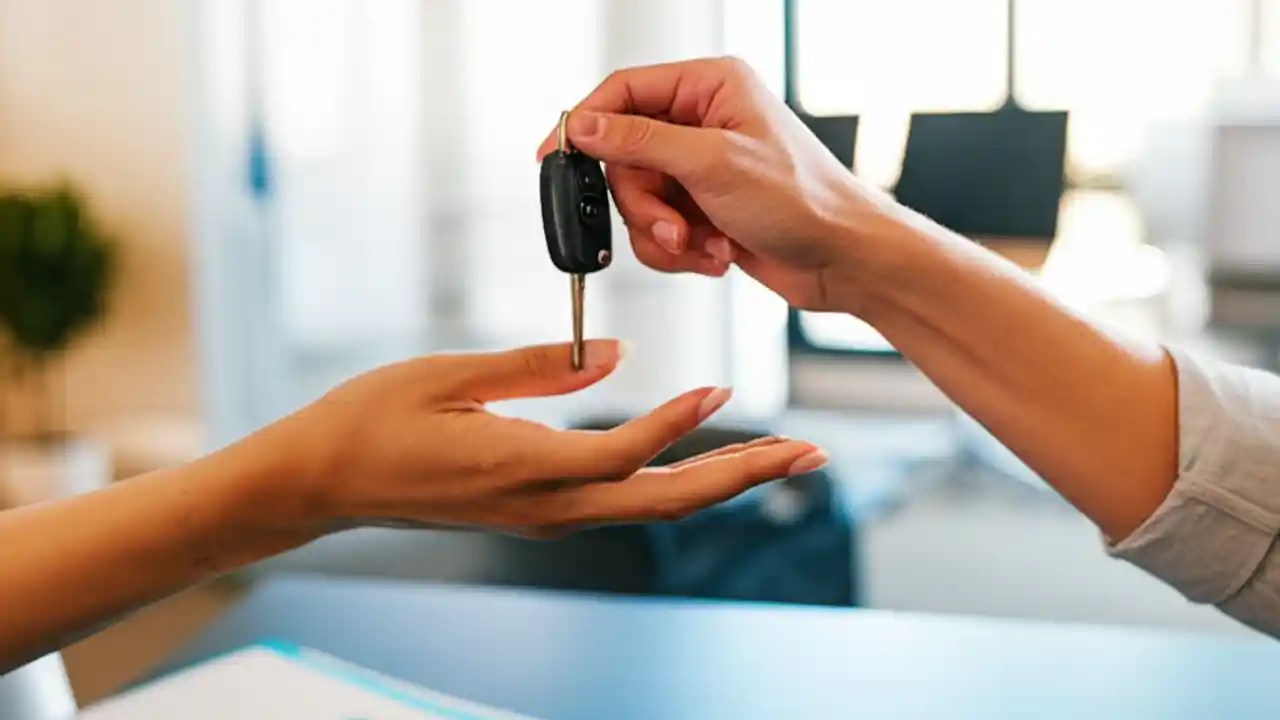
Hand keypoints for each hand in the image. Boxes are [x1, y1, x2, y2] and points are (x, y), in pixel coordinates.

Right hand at [248, 339, 826, 539]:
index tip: (725, 390)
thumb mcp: (450, 377)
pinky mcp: (537, 510)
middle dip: (740, 478)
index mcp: (520, 468)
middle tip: (805, 455)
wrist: (324, 482)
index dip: (679, 424)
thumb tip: (617, 356)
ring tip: (775, 455)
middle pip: (663, 500)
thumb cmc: (373, 422)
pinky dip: (673, 478)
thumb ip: (538, 368)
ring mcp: (543, 514)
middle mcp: (543, 505)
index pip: (623, 453)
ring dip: (717, 480)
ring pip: (650, 505)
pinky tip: (701, 459)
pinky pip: (622, 499)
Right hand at [537, 56, 906, 312]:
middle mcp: (703, 122)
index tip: (553, 157)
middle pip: (624, 157)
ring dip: (663, 234)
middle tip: (672, 227)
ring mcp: (701, 169)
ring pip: (637, 201)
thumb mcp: (712, 163)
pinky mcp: (702, 210)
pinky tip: (716, 255)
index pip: (623, 91)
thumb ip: (640, 140)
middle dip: (644, 204)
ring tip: (702, 246)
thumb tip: (584, 125)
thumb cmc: (804, 200)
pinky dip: (680, 252)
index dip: (584, 123)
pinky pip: (657, 231)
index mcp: (710, 87)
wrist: (845, 261)